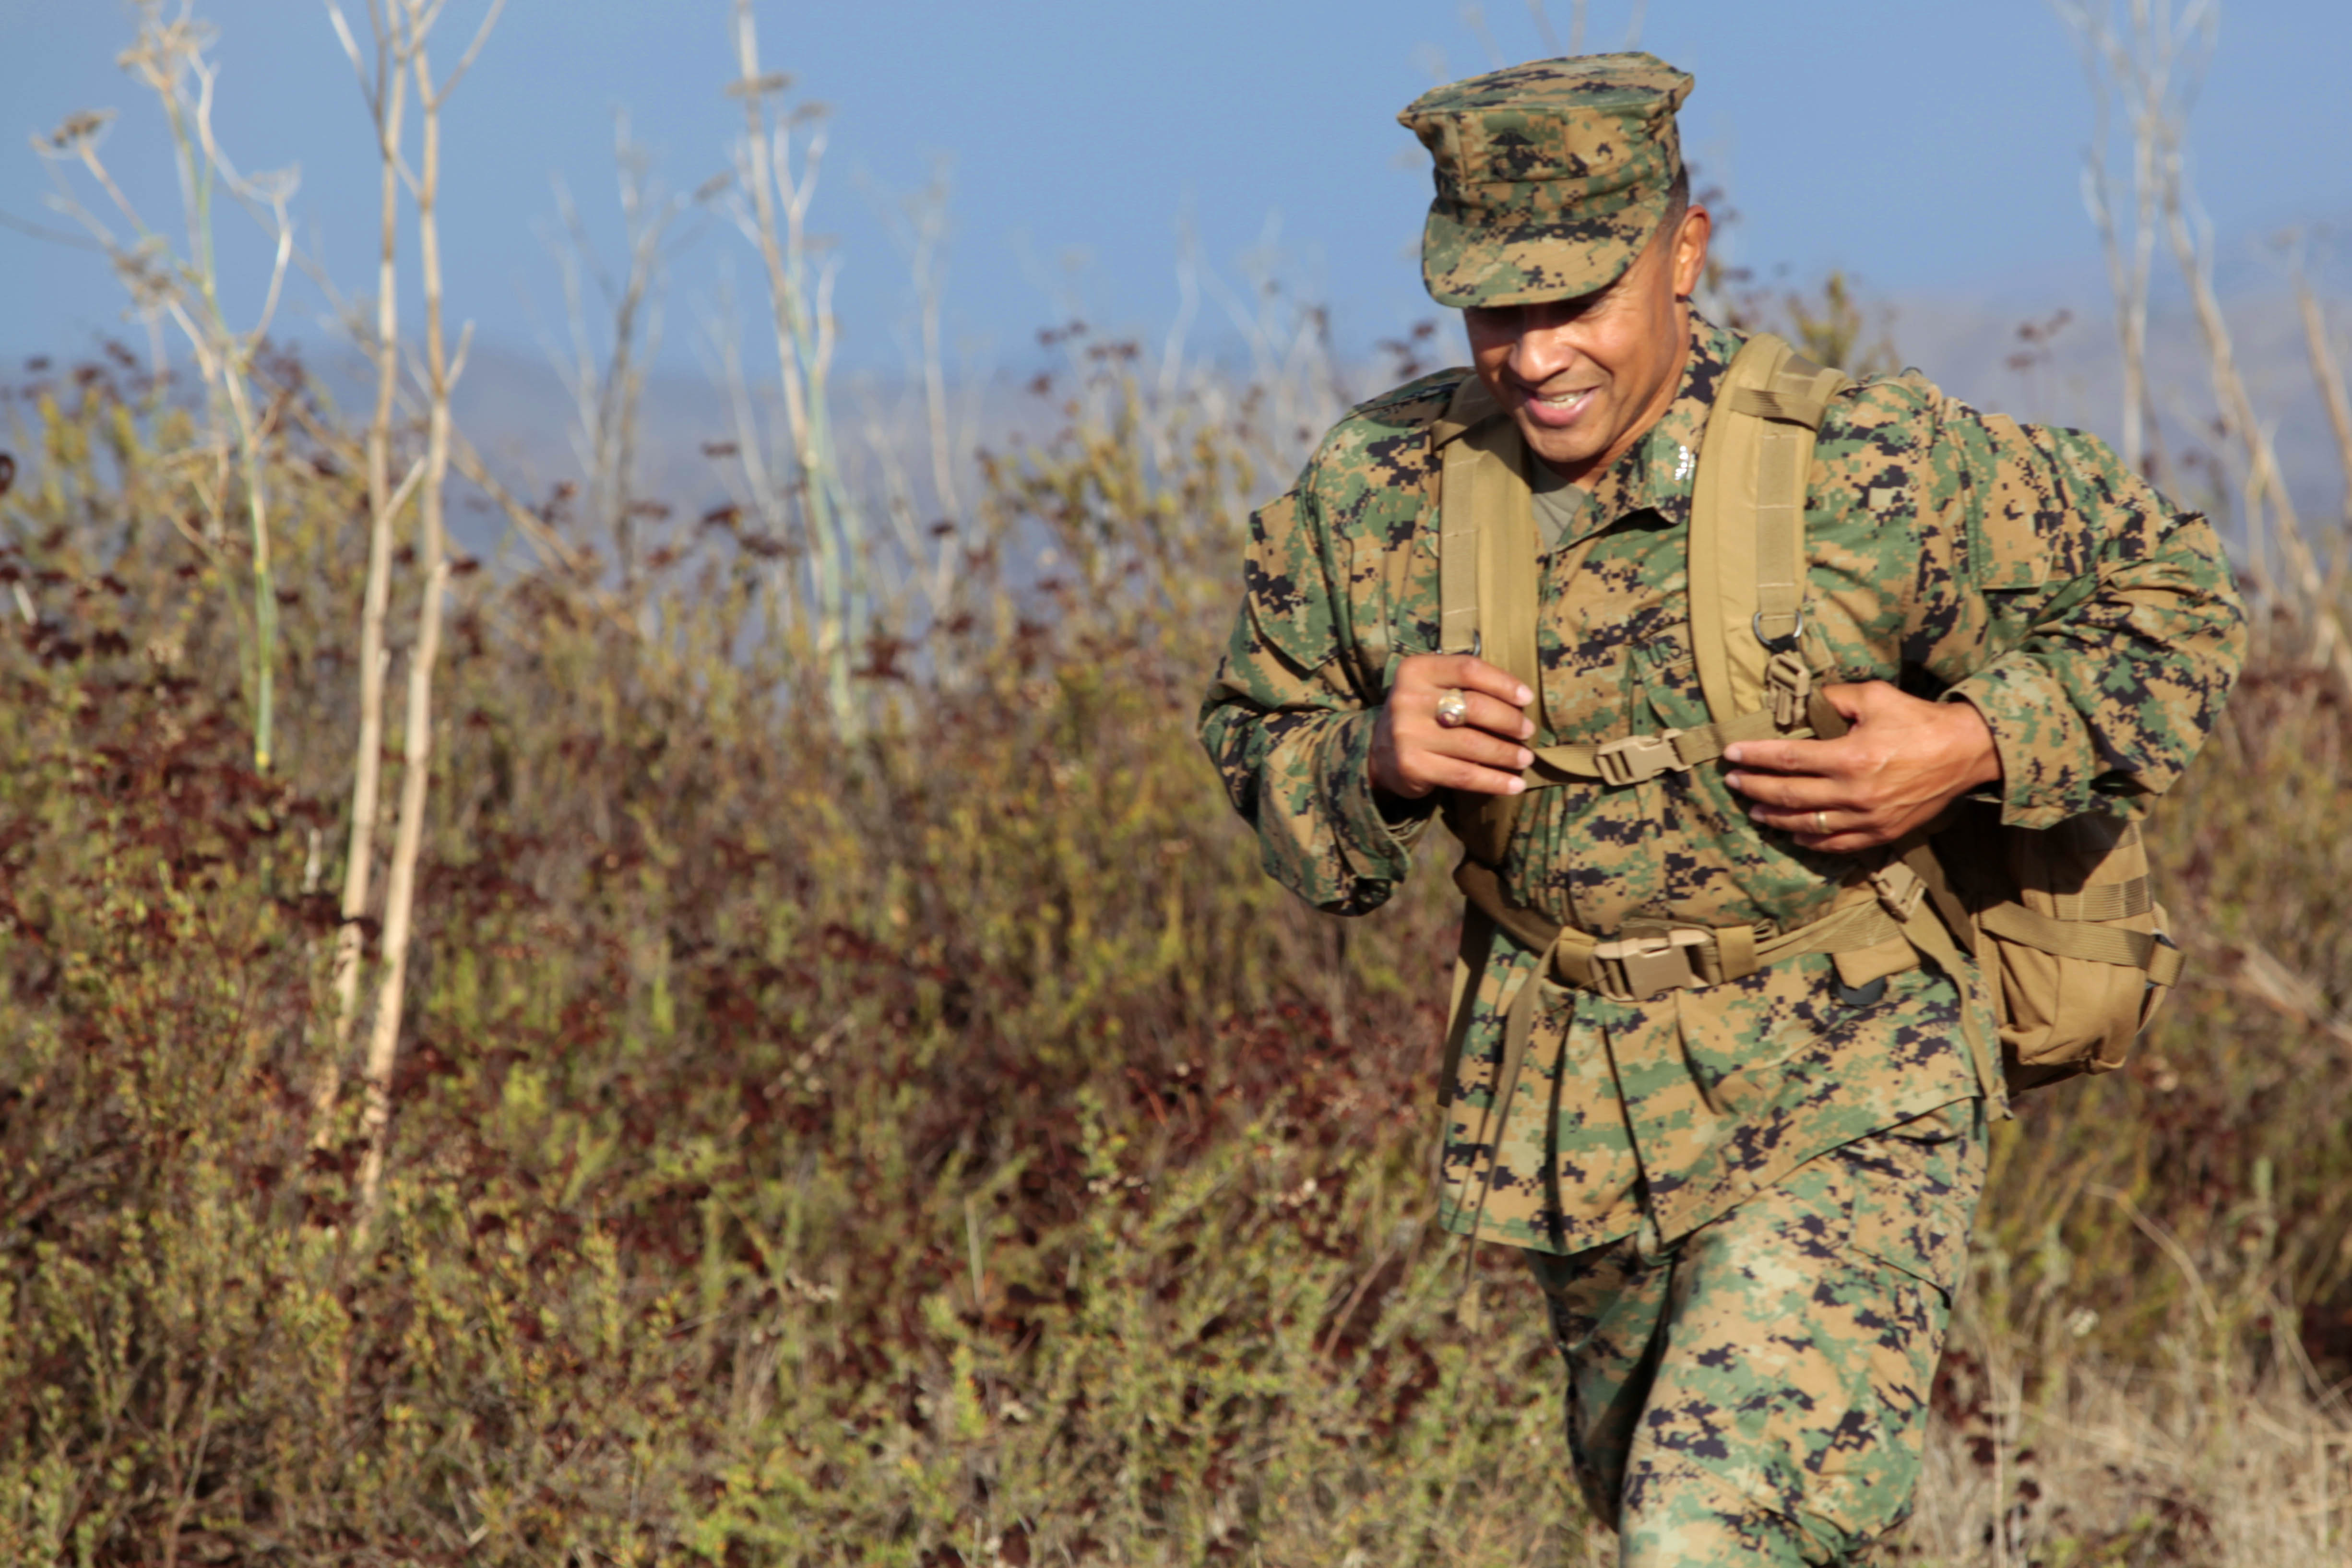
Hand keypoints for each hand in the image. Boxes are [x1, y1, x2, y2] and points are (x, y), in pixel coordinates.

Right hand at [1370, 653, 1534, 800]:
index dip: (1503, 683)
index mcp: (1417, 670)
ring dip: (1507, 754)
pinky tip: (1514, 785)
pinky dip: (1494, 781)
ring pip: (1473, 745)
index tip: (1527, 698)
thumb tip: (1520, 702)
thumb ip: (1467, 684)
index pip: (1469, 669)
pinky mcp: (1413, 766)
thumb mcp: (1434, 686)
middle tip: (1527, 732)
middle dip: (1510, 721)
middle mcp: (1408, 699)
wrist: (1380, 752)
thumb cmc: (1421, 714)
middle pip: (1475, 707)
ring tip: (1525, 758)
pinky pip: (1464, 775)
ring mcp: (1408, 735)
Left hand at [1721, 681, 2000, 851]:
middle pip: (1790, 794)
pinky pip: (1837, 844)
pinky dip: (1811, 841)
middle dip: (1756, 787)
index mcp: (1850, 757)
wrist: (1967, 752)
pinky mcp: (1882, 832)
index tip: (1731, 755)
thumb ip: (1834, 699)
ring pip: (1808, 825)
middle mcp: (1855, 792)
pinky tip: (1793, 835)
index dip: (1755, 757)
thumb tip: (1802, 702)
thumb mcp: (1876, 697)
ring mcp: (1868, 817)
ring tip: (1754, 809)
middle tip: (1733, 782)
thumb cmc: (1919, 721)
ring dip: (1776, 818)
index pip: (1788, 759)